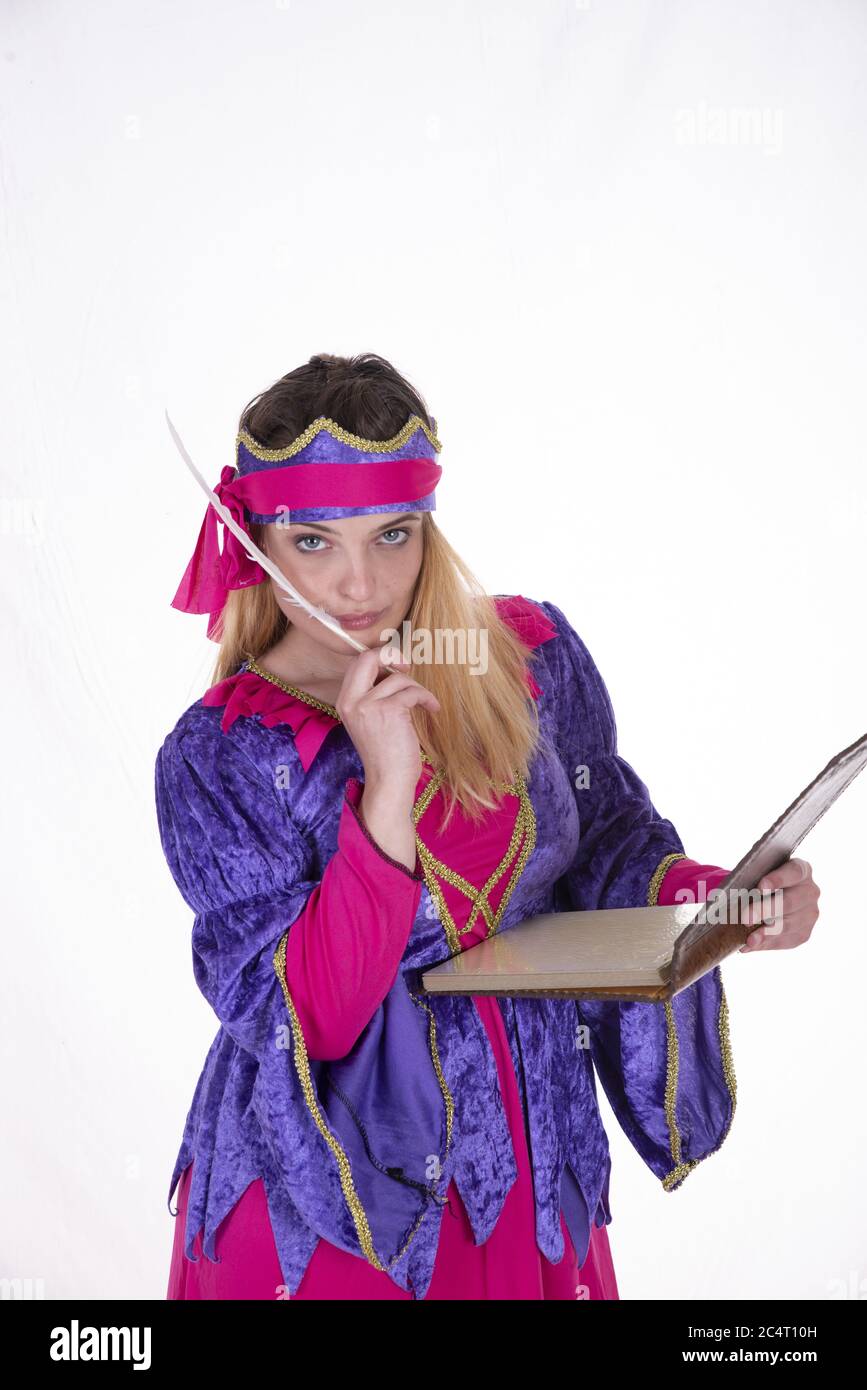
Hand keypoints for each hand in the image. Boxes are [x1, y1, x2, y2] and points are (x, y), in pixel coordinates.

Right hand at [335, 645, 439, 797]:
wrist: (389, 781)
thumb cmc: (385, 753)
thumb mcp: (369, 720)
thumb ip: (373, 695)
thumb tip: (393, 668)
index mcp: (345, 702)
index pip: (357, 664)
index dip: (379, 658)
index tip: (396, 667)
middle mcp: (352, 701)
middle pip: (367, 658)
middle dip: (391, 654)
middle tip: (407, 666)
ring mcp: (368, 705)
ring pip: (398, 678)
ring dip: (416, 689)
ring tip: (424, 703)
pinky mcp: (389, 711)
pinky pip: (413, 692)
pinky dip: (426, 698)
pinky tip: (432, 708)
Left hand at [738, 857, 820, 951]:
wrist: (773, 897)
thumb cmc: (762, 883)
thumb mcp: (759, 876)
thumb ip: (751, 882)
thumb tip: (725, 897)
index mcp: (801, 870)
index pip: (793, 872)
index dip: (777, 879)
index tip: (760, 887)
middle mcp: (810, 891)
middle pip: (789, 902)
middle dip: (765, 910)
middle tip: (746, 918)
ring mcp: (809, 914)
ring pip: (788, 925)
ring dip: (766, 933)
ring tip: (749, 940)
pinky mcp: (804, 933)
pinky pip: (785, 941)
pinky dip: (766, 943)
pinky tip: (751, 945)